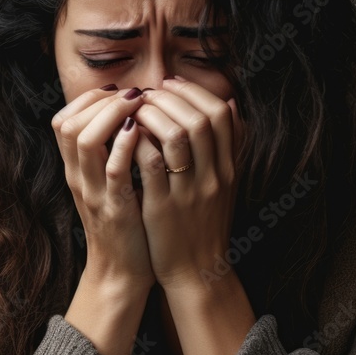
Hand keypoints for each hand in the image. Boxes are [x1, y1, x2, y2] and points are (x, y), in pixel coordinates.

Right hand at [51, 86, 154, 292]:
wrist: (122, 273)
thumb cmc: (124, 224)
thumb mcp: (108, 185)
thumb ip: (110, 154)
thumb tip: (127, 115)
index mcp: (75, 171)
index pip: (62, 121)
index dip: (87, 99)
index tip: (116, 91)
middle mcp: (78, 179)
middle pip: (68, 124)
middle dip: (99, 101)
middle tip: (131, 93)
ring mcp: (94, 193)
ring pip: (85, 139)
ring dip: (111, 114)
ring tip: (137, 103)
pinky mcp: (115, 208)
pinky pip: (113, 169)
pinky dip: (124, 145)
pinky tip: (140, 131)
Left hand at [130, 77, 244, 290]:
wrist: (196, 271)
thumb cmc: (204, 223)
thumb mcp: (225, 184)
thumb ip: (228, 146)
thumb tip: (230, 103)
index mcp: (228, 169)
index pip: (221, 114)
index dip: (194, 92)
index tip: (171, 83)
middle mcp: (212, 177)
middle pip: (200, 119)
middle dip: (171, 97)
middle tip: (148, 92)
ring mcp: (188, 192)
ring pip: (177, 135)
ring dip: (153, 115)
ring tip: (135, 109)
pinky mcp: (163, 207)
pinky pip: (150, 163)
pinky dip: (137, 143)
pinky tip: (125, 136)